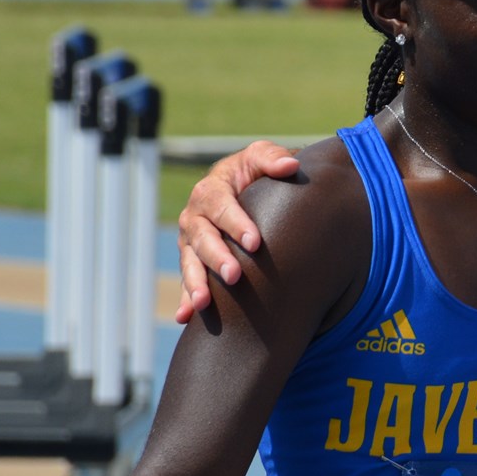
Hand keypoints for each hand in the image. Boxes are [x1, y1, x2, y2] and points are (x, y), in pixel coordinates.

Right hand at [175, 141, 300, 322]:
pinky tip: (186, 318)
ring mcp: (191, 241)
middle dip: (217, 258)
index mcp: (211, 190)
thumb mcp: (261, 157)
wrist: (243, 188)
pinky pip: (188, 280)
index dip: (236, 224)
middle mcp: (195, 217)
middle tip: (235, 276)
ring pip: (190, 263)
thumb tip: (291, 165)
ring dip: (195, 284)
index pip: (221, 207)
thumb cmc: (255, 172)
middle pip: (202, 238)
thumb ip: (272, 158)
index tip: (255, 242)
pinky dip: (185, 300)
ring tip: (204, 303)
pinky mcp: (193, 260)